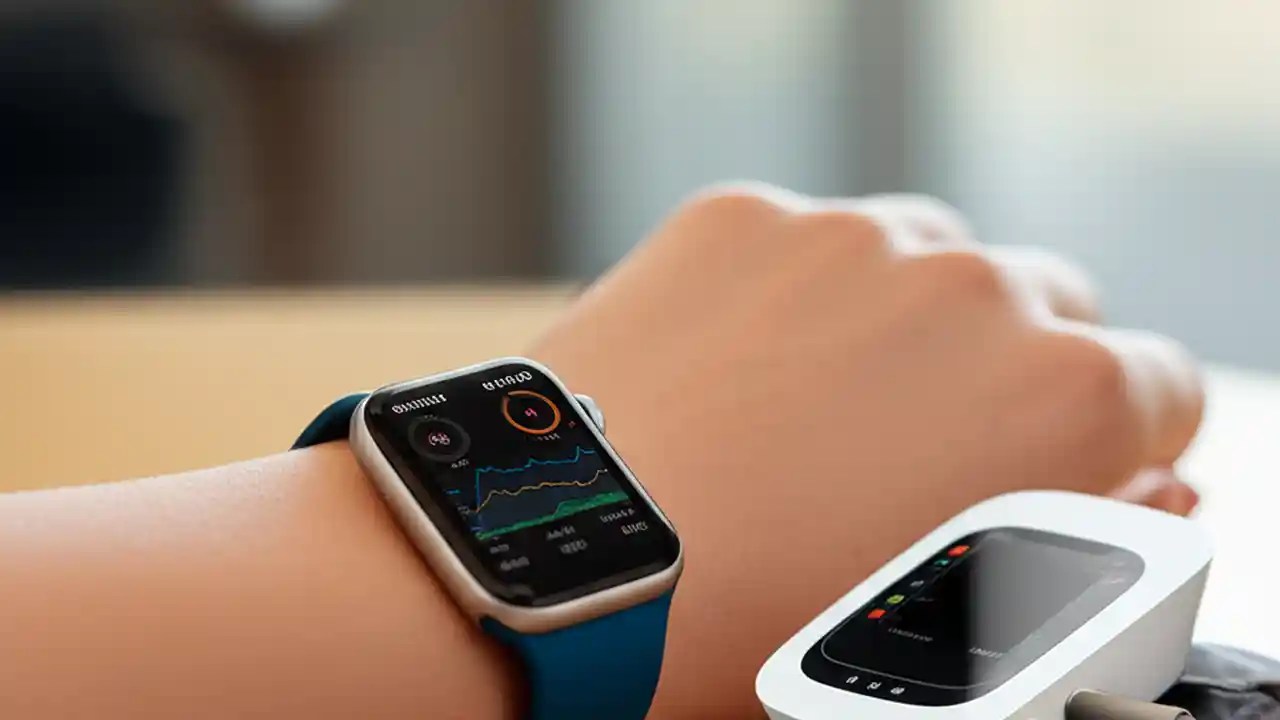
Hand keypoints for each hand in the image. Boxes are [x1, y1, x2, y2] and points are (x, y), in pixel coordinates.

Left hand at [530, 186, 1203, 717]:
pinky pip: (807, 244)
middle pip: (1047, 307)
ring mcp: (850, 236)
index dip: (1111, 442)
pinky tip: (732, 372)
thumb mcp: (962, 629)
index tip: (1054, 469)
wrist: (560, 568)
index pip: (1158, 390)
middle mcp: (976, 288)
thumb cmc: (762, 632)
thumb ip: (1087, 544)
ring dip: (904, 319)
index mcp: (1065, 399)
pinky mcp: (744, 215)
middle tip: (913, 448)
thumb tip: (1153, 486)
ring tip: (814, 410)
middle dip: (1007, 372)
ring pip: (928, 258)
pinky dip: (793, 293)